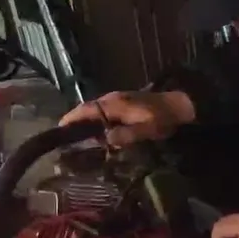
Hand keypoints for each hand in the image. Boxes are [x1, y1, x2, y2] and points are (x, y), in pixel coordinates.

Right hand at [59, 90, 195, 146]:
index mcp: (115, 104)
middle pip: (88, 108)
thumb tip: (106, 139)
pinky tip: (98, 131)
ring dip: (86, 120)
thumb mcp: (146, 130)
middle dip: (76, 120)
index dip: (72, 118)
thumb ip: (126, 135)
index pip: (87, 109)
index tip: (59, 128)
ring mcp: (119, 99)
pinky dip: (97, 119)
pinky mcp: (126, 103)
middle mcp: (113, 98)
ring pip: (96, 109)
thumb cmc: (162, 119)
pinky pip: (104, 110)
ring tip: (77, 136)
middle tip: (65, 136)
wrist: (179, 105)